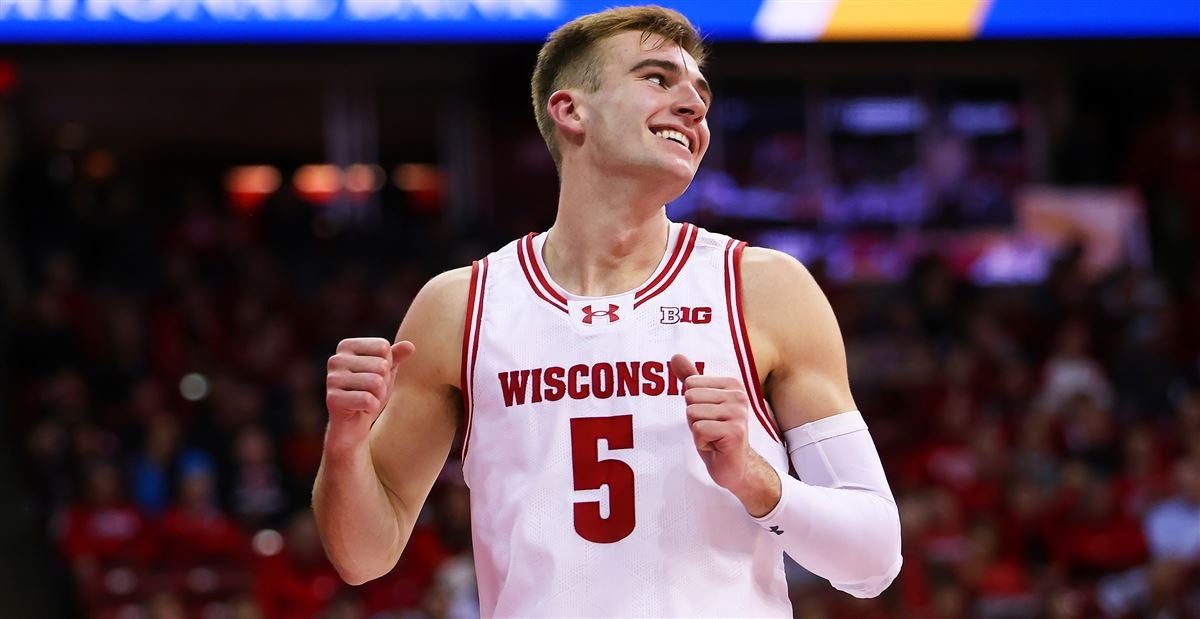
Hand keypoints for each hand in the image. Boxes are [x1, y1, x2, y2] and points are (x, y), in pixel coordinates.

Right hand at [326, 338, 414, 448]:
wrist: (354, 424)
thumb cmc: (372, 392)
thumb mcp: (387, 371)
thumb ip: (397, 355)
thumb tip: (410, 345)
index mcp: (347, 346)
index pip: (383, 347)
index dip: (387, 364)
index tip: (375, 374)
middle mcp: (336, 359)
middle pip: (381, 365)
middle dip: (383, 383)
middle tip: (371, 391)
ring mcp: (332, 379)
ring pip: (375, 382)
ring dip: (379, 395)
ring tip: (367, 399)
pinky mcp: (333, 399)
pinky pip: (368, 400)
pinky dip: (372, 407)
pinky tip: (361, 409)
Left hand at [671, 353, 780, 515]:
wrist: (734, 466)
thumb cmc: (715, 433)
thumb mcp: (700, 403)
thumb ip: (689, 378)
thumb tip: (675, 356)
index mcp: (732, 384)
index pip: (691, 384)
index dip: (693, 405)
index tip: (709, 417)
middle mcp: (739, 395)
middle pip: (690, 397)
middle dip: (693, 418)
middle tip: (710, 429)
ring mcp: (738, 413)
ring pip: (693, 413)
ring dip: (697, 430)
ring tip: (713, 437)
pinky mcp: (735, 431)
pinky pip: (698, 429)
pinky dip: (701, 442)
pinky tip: (716, 446)